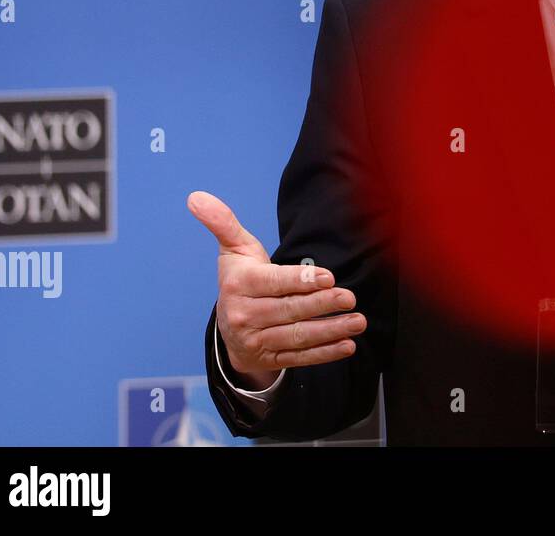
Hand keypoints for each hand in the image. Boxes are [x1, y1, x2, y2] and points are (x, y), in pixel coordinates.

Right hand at [189, 190, 365, 386]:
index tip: (329, 277)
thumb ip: (223, 223)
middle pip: (289, 311)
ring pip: (297, 336)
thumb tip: (197, 197)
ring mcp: (257, 340)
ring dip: (330, 330)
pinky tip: (347, 345)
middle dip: (322, 304)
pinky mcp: (270, 359)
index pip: (273, 283)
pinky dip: (325, 353)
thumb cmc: (240, 279)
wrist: (228, 327)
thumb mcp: (234, 250)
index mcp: (240, 285)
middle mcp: (245, 315)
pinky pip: (300, 357)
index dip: (300, 281)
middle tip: (349, 298)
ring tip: (357, 321)